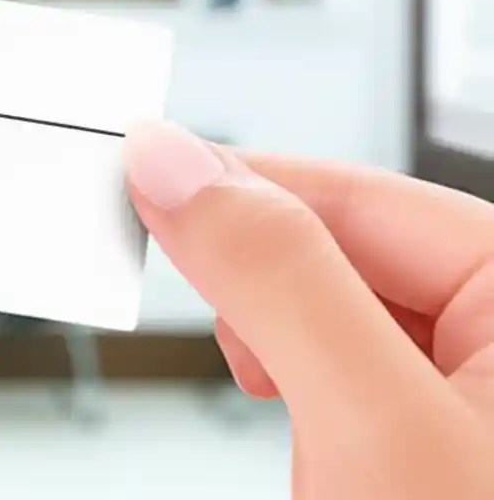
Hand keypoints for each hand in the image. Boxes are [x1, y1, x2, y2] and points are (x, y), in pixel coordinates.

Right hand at [125, 122, 493, 498]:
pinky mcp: (427, 432)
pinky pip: (340, 363)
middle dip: (261, 281)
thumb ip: (278, 282)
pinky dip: (291, 376)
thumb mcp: (374, 422)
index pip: (360, 195)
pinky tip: (290, 407)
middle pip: (342, 247)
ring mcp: (470, 385)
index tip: (138, 182)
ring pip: (330, 306)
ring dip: (273, 336)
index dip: (239, 189)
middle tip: (201, 309)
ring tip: (269, 392)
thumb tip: (175, 167)